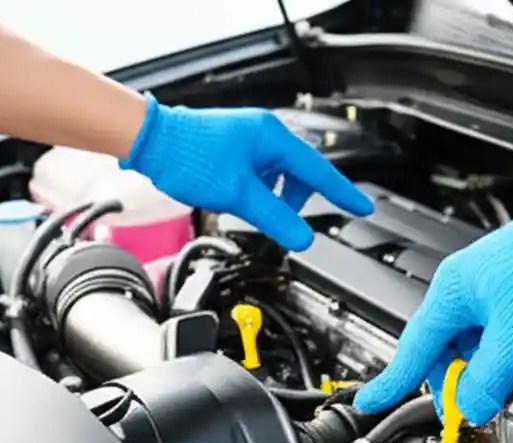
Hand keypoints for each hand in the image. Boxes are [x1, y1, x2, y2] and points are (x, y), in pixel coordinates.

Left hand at [120, 94, 373, 249]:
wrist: (151, 141)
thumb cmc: (189, 156)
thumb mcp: (238, 195)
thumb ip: (275, 218)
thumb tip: (302, 238)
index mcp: (273, 138)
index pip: (320, 171)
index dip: (343, 193)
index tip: (361, 207)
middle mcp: (265, 134)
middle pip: (299, 175)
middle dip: (295, 202)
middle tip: (285, 224)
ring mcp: (249, 139)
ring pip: (277, 177)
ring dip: (272, 198)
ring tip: (251, 211)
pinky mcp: (234, 147)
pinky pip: (259, 173)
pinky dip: (257, 191)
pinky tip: (239, 201)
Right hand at [354, 166, 512, 422]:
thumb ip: (488, 380)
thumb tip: (469, 406)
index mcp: (452, 293)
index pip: (413, 349)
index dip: (392, 381)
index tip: (371, 400)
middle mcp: (465, 285)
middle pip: (448, 348)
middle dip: (464, 379)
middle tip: (476, 406)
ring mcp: (491, 282)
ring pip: (479, 340)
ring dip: (497, 366)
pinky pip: (503, 328)